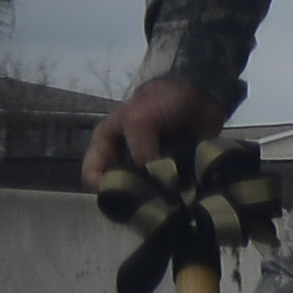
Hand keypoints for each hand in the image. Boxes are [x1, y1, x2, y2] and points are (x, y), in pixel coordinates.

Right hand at [82, 76, 226, 188]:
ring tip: (171, 198)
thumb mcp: (139, 121)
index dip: (103, 187)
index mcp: (106, 145)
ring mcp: (149, 167)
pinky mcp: (172, 172)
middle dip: (134, 196)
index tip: (125, 194)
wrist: (200, 94)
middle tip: (152, 198)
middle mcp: (124, 159)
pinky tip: (186, 195)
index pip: (92, 175)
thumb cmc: (161, 101)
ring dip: (157, 196)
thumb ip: (139, 151)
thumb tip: (153, 182)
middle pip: (120, 189)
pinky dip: (177, 193)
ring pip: (146, 193)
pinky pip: (170, 190)